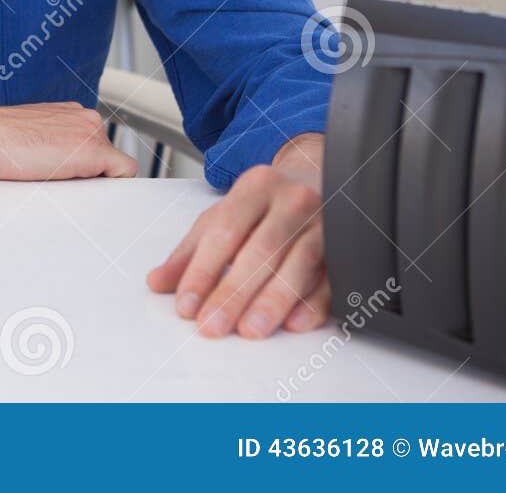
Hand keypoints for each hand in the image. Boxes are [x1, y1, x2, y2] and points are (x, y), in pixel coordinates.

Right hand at [0, 99, 138, 180]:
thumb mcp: (25, 138)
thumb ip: (48, 146)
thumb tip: (53, 169)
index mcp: (69, 113)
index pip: (93, 146)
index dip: (84, 169)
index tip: (70, 183)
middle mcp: (84, 117)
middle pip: (106, 158)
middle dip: (90, 176)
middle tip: (62, 189)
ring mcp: (91, 132)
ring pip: (113, 168)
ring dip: (94, 182)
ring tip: (63, 190)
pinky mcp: (92, 151)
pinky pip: (124, 174)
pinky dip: (114, 189)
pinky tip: (89, 198)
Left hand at [146, 133, 328, 337]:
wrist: (318, 176)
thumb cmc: (266, 202)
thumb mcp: (223, 214)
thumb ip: (190, 250)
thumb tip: (158, 283)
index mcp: (256, 186)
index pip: (224, 231)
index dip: (203, 270)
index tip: (186, 304)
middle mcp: (292, 200)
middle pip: (260, 250)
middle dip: (233, 293)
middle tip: (212, 325)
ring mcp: (324, 222)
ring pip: (297, 264)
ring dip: (272, 302)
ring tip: (249, 330)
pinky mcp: (347, 246)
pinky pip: (332, 278)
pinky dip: (314, 303)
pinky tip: (295, 323)